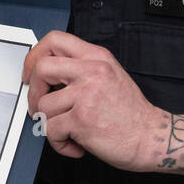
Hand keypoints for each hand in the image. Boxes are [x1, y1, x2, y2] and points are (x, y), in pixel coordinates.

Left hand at [22, 30, 164, 169]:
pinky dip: (59, 143)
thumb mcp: (110, 75)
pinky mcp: (82, 120)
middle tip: (39, 105)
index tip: (31, 73)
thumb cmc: (130, 113)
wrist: (151, 137)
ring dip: (50, 124)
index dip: (35, 56)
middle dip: (34, 91)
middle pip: (41, 68)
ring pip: (43, 105)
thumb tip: (47, 73)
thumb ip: (82, 68)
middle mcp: (92, 72)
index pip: (55, 40)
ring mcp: (86, 95)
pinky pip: (51, 130)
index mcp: (97, 58)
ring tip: (68, 130)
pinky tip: (74, 143)